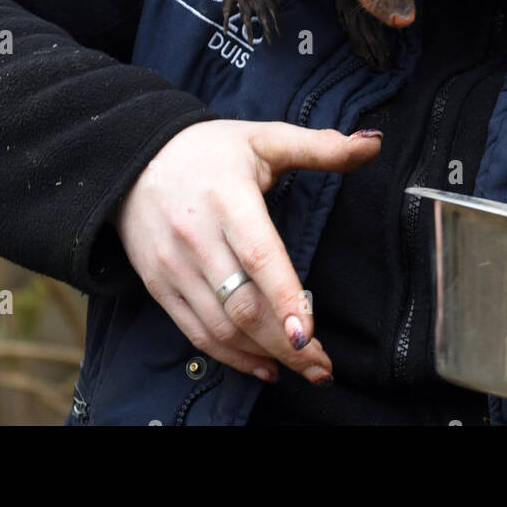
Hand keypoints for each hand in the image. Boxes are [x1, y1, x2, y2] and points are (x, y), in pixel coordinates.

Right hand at [114, 119, 381, 385]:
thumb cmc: (209, 150)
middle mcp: (197, 238)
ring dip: (265, 356)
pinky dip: (231, 357)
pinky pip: (196, 334)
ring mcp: (174, 268)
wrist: (133, 160)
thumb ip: (321, 146)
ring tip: (305, 369)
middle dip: (287, 343)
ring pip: (221, 327)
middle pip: (243, 304)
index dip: (284, 296)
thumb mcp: (265, 138)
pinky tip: (264, 365)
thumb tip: (373, 144)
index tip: (308, 333)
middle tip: (324, 366)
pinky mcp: (159, 287)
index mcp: (228, 199)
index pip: (258, 255)